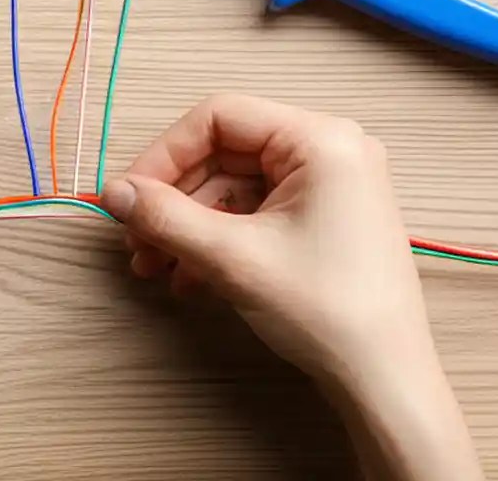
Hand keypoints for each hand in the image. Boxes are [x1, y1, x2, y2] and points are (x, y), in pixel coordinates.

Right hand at [100, 95, 481, 480]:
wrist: (384, 380)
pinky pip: (254, 213)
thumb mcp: (232, 258)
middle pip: (223, 153)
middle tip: (135, 242)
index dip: (164, 154)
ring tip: (155, 268)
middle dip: (173, 200)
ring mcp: (330, 187)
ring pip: (232, 188)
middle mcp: (330, 151)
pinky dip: (216, 240)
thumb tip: (113, 193)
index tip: (129, 197)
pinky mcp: (324, 220)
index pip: (219, 118)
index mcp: (321, 141)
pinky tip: (189, 279)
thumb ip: (164, 217)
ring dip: (187, 226)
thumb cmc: (325, 310)